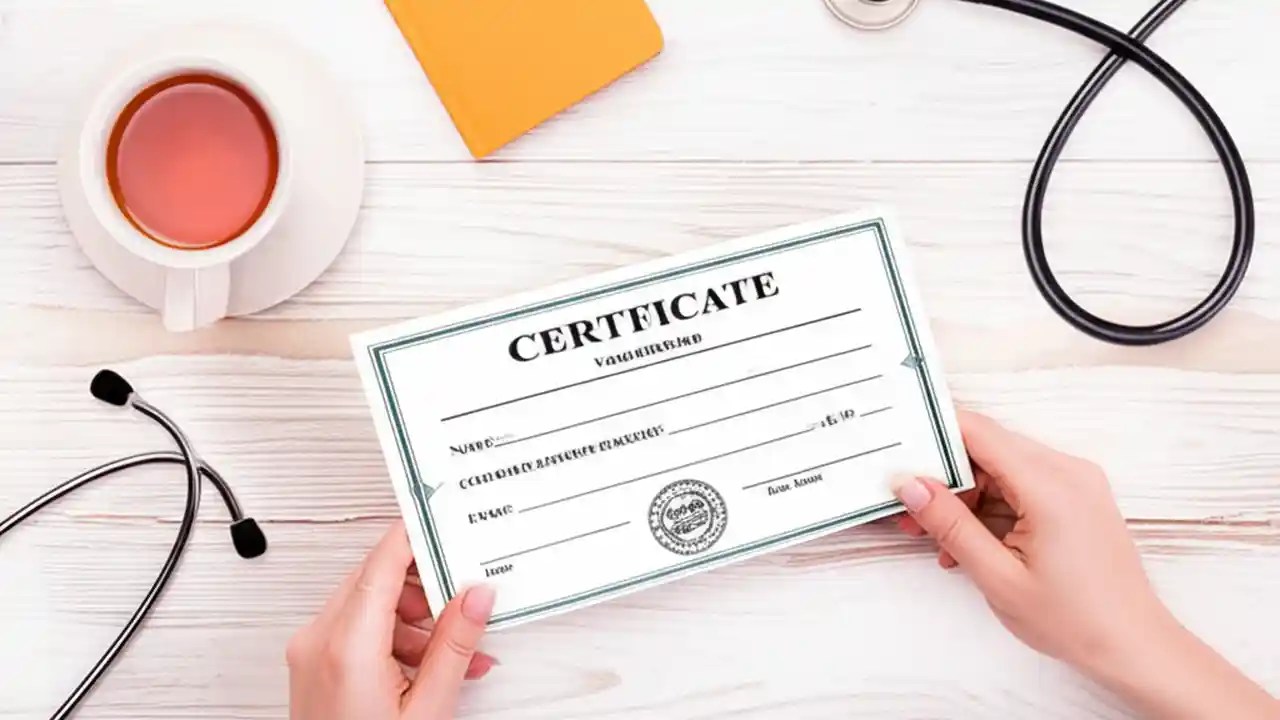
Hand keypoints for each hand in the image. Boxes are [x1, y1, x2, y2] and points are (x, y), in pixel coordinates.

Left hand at [287, 522, 496, 719]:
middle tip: (464, 599)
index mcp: (346, 644)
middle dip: (425, 589)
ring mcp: (310, 654)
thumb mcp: (429, 708)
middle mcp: (318, 641)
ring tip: (456, 652)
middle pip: (376, 583)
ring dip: (415, 620)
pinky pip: (357, 632)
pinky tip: (431, 666)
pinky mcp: (312, 668)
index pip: (382, 564)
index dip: (412, 534)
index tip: (437, 513)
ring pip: (369, 607)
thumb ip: (455, 646)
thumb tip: (476, 596)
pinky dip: (395, 639)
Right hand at [890, 410, 1277, 718]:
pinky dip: (991, 507)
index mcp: (1050, 487)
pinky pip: (1021, 486)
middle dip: (943, 477)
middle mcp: (1067, 472)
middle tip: (908, 509)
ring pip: (1001, 469)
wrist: (1132, 645)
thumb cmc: (1074, 619)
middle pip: (987, 450)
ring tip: (936, 538)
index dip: (934, 433)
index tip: (898, 446)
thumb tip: (911, 485)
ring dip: (965, 497)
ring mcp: (1076, 483)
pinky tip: (969, 543)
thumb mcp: (997, 576)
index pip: (979, 432)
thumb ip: (951, 525)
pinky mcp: (1076, 497)